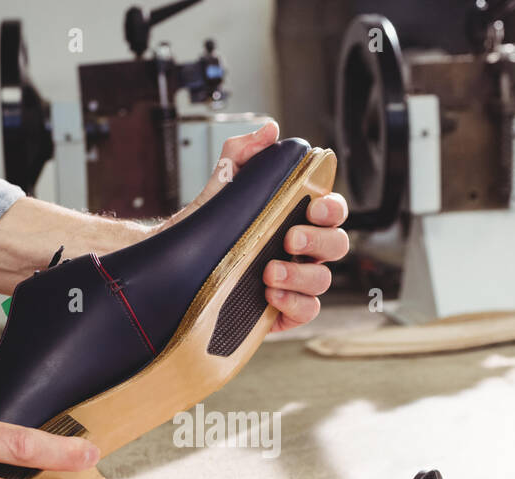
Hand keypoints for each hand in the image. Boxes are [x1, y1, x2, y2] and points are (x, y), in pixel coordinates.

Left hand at [173, 120, 349, 332]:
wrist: (177, 265)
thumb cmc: (208, 224)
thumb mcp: (222, 182)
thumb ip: (244, 152)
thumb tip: (269, 131)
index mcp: (297, 217)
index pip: (332, 211)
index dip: (332, 208)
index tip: (312, 207)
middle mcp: (303, 250)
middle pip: (337, 245)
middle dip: (318, 241)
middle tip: (289, 239)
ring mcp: (296, 281)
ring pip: (322, 279)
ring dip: (301, 274)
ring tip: (269, 271)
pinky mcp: (284, 310)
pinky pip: (307, 310)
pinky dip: (294, 302)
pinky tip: (271, 295)